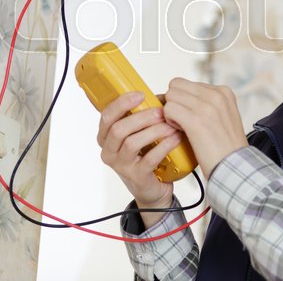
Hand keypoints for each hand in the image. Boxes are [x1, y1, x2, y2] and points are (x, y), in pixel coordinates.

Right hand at [97, 91, 181, 227]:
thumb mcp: (140, 134)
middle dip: (142, 117)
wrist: (154, 188)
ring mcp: (121, 166)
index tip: (140, 94)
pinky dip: (164, 146)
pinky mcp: (136, 177)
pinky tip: (176, 138)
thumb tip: (160, 96)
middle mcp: (109, 152)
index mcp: (106, 137)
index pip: (106, 116)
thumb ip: (142, 117)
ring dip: (155, 131)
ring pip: (132, 143)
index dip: (122, 103)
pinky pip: (149, 159)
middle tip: (162, 111)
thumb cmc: (146, 155)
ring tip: (172, 125)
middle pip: (118, 129)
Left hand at [162, 78, 248, 178]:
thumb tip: (175, 95)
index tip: (188, 114)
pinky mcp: (196, 120)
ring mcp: (207, 106)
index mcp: (223, 92)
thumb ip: (205, 103)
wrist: (235, 167)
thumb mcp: (223, 116)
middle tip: (182, 120)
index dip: (182, 99)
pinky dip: (169, 121)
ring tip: (182, 127)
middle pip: (176, 86)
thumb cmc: (225, 147)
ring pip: (171, 96)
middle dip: (174, 103)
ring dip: (171, 112)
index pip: (186, 83)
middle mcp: (216, 95)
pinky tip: (180, 132)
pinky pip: (169, 109)